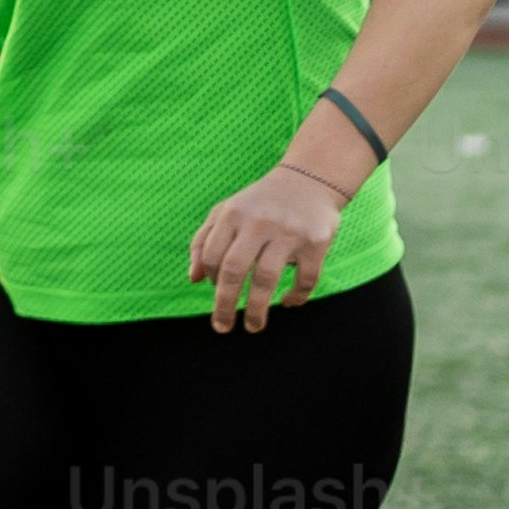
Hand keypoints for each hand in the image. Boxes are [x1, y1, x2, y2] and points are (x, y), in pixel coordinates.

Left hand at [186, 165, 349, 332]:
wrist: (308, 180)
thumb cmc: (258, 204)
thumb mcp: (226, 212)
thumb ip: (203, 241)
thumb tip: (194, 280)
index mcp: (232, 214)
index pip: (211, 256)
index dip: (211, 278)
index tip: (217, 290)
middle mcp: (258, 222)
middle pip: (234, 270)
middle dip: (225, 304)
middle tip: (222, 327)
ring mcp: (288, 232)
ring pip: (266, 279)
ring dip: (257, 310)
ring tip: (253, 327)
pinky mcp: (315, 242)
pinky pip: (305, 279)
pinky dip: (296, 296)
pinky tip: (288, 302)